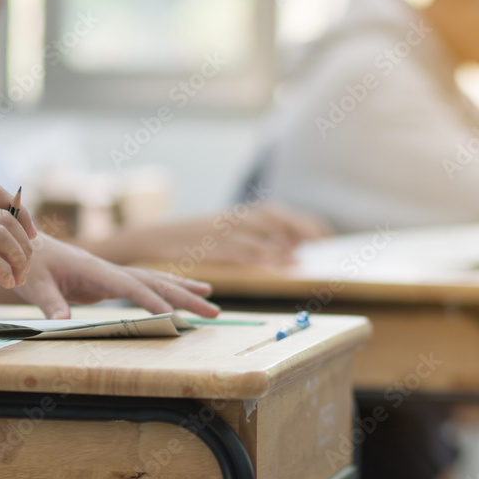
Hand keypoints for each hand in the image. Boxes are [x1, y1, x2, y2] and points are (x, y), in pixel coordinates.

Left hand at [14, 235, 220, 318]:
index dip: (151, 300)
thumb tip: (63, 322)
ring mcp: (112, 273)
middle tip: (212, 311)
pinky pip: (144, 285)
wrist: (27, 247)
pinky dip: (165, 289)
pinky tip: (179, 296)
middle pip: (154, 282)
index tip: (172, 315)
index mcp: (94, 269)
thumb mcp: (36, 285)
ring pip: (155, 279)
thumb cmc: (32, 265)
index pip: (129, 287)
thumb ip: (51, 303)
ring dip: (182, 289)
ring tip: (210, 297)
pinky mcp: (109, 281)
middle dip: (184, 296)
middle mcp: (109, 269)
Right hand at [151, 203, 330, 266]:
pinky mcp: (210, 248)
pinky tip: (273, 266)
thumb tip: (286, 251)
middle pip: (273, 218)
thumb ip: (250, 238)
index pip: (277, 212)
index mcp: (237, 214)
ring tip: (300, 260)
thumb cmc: (190, 241)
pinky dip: (258, 258)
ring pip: (257, 235)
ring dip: (280, 247)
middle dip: (299, 230)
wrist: (152, 238)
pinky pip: (238, 252)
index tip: (325, 236)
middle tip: (321, 246)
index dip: (303, 222)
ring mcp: (221, 232)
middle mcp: (232, 218)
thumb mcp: (220, 233)